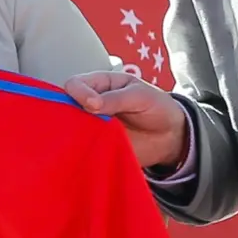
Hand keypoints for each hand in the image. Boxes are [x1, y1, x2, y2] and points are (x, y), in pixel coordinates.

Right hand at [61, 68, 189, 171]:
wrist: (171, 136)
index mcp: (99, 85)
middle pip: (65, 107)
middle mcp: (89, 105)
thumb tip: (90, 104)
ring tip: (86, 140)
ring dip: (74, 135)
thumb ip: (116, 99)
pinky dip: (82, 151)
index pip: (75, 85)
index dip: (78, 93)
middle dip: (69, 115)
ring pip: (70, 129)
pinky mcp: (96, 146)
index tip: (92, 106)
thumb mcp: (140, 96)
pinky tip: (88, 153)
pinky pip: (82, 148)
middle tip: (83, 125)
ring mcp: (91, 127)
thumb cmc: (156, 107)